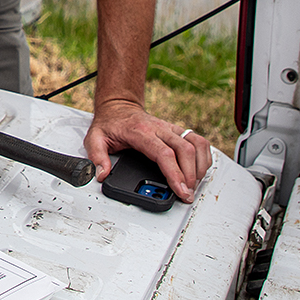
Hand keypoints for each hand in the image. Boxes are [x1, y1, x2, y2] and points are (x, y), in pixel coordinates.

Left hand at [83, 98, 211, 202]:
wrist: (118, 106)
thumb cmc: (110, 123)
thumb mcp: (95, 138)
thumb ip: (97, 156)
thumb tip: (102, 174)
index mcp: (141, 132)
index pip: (164, 154)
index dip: (175, 174)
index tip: (181, 190)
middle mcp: (159, 129)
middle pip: (184, 150)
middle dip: (190, 175)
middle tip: (187, 194)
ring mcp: (170, 128)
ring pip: (196, 143)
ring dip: (199, 166)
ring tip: (194, 184)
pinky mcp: (177, 130)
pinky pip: (198, 140)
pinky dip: (204, 155)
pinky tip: (200, 169)